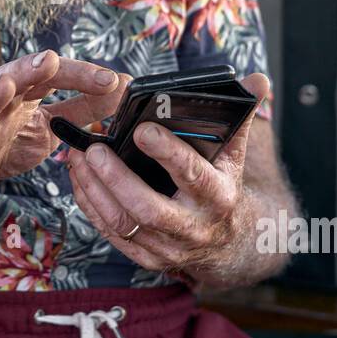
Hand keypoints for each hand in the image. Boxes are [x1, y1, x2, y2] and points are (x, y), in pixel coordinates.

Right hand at [0, 51, 125, 215]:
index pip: (51, 75)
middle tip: (49, 60)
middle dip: (29, 69)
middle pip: (10, 79)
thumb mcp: (51, 125)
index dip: (81, 75)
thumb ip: (84, 107)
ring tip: (3, 87)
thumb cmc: (7, 143)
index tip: (113, 80)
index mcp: (21, 93)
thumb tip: (120, 87)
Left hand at [66, 72, 270, 278]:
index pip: (191, 174)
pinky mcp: (148, 258)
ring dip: (95, 189)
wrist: (230, 242)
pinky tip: (79, 180)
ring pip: (123, 224)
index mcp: (218, 196)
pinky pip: (112, 234)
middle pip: (148, 208)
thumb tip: (258, 79)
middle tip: (93, 148)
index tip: (142, 130)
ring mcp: (170, 248)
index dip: (167, 152)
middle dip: (116, 177)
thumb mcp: (235, 155)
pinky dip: (91, 206)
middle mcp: (194, 227)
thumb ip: (240, 117)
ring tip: (78, 157)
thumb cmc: (223, 185)